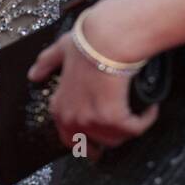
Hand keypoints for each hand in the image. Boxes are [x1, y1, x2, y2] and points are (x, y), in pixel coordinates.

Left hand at [28, 4, 159, 161]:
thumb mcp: (61, 49)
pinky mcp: (115, 120)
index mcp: (60, 107)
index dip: (85, 139)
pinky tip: (150, 109)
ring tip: (137, 113)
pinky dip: (145, 120)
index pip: (69, 138)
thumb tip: (33, 74)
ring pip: (116, 139)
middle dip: (106, 142)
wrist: (106, 38)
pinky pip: (135, 129)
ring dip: (128, 128)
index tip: (97, 136)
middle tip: (120, 132)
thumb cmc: (87, 41)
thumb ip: (47, 62)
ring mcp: (93, 122)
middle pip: (93, 146)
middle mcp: (74, 119)